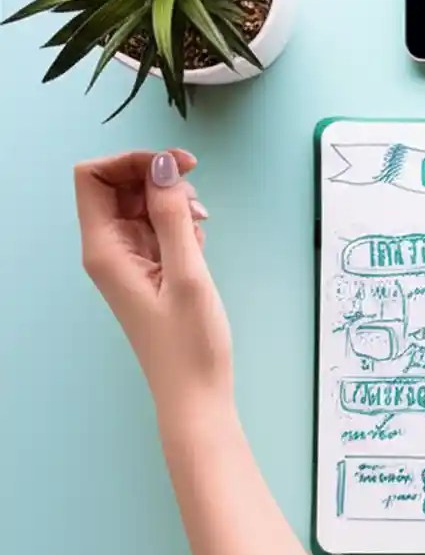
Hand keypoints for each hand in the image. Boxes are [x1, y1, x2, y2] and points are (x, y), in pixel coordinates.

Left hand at [74, 149, 228, 412]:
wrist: (196, 393)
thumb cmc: (189, 345)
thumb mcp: (188, 274)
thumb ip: (173, 217)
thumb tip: (163, 167)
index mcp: (104, 250)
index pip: (94, 177)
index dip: (132, 161)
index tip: (176, 167)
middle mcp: (108, 252)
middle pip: (118, 186)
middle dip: (156, 177)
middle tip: (195, 194)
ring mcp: (128, 261)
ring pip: (139, 204)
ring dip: (172, 200)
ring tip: (201, 223)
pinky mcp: (148, 271)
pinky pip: (156, 228)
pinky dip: (179, 222)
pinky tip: (200, 241)